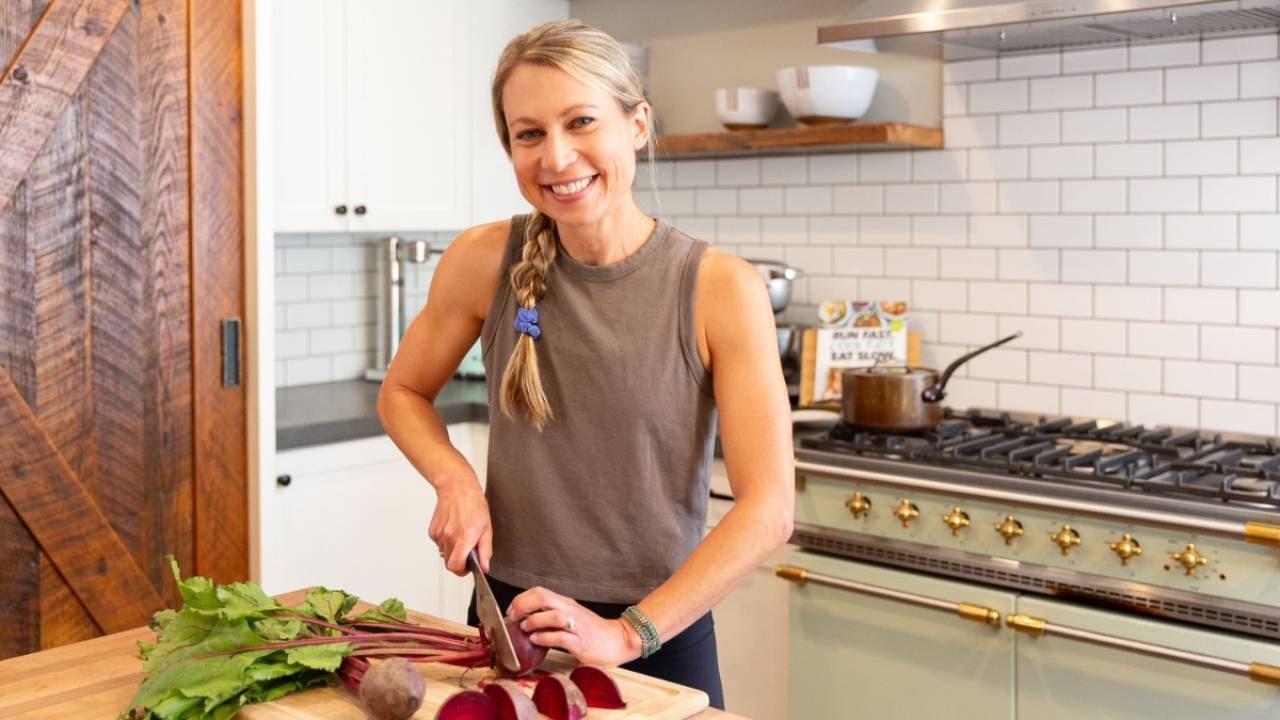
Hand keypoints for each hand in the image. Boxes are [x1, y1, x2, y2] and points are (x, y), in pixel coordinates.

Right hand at [428, 472, 491, 575]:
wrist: (456, 487)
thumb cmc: (473, 503)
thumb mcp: (487, 527)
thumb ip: (485, 550)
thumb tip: (484, 566)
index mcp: (465, 536)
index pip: (456, 566)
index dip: (462, 571)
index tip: (468, 567)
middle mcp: (450, 536)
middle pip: (449, 563)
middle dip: (459, 562)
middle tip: (467, 552)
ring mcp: (439, 534)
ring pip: (444, 554)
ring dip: (453, 551)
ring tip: (461, 536)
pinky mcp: (433, 531)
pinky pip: (439, 545)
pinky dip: (446, 542)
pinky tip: (453, 530)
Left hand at [506, 587, 640, 666]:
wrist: (618, 640)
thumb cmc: (592, 631)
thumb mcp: (570, 618)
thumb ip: (551, 616)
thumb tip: (525, 619)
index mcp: (565, 603)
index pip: (539, 592)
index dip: (521, 599)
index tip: (511, 611)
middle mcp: (570, 610)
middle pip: (542, 597)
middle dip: (522, 605)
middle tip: (513, 617)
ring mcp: (577, 626)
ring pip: (552, 615)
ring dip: (534, 620)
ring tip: (525, 628)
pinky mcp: (581, 643)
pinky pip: (560, 637)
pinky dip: (545, 637)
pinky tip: (536, 640)